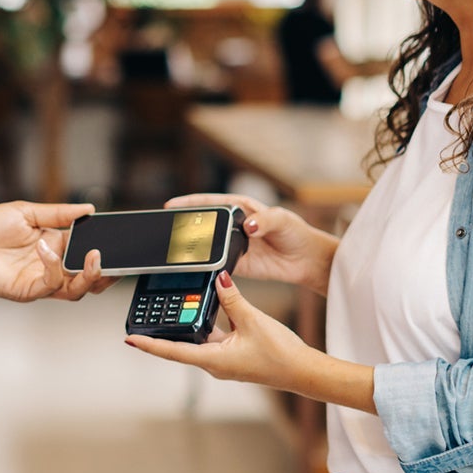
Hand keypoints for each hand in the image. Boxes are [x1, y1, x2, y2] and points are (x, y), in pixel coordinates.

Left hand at [0, 201, 117, 300]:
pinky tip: (46, 247)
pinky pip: (51, 285)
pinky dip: (55, 266)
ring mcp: (40, 281)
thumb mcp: (26, 211)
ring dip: (89, 274)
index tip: (120, 240)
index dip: (105, 250)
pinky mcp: (26, 291)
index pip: (88, 252)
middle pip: (89, 278)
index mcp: (55, 246)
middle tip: (112, 257)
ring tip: (93, 255)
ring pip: (77, 290)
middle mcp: (52, 266)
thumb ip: (58, 213)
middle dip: (107, 271)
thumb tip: (89, 209)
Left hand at [124, 271, 314, 388]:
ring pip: (197, 341)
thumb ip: (232, 298)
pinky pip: (213, 339)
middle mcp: (214, 364)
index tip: (129, 339)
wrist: (304, 371)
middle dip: (164, 332)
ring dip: (186, 327)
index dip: (149, 345)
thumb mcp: (252, 320)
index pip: (172, 351)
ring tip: (170, 310)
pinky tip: (205, 309)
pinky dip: (206, 326)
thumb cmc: (280, 354)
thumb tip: (219, 278)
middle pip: (180, 346)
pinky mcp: (233, 357)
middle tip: (144, 317)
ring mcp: (223, 361)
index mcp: (213, 360)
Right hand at [165, 193, 337, 294]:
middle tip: (167, 231)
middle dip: (184, 226)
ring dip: (192, 249)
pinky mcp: (235, 265)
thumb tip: (249, 226)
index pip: (209, 203)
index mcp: (240, 208)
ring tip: (175, 251)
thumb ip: (266, 220)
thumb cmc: (295, 232)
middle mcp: (232, 227)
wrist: (305, 259)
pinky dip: (206, 267)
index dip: (189, 204)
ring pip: (206, 246)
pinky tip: (196, 269)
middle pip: (203, 225)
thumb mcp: (283, 220)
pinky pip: (216, 265)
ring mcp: (232, 246)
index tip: (171, 206)